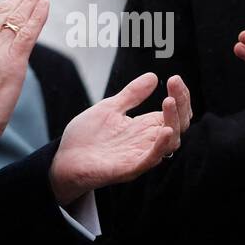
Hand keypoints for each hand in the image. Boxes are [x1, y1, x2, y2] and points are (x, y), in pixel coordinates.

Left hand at [48, 72, 190, 204]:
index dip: (180, 96)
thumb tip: (153, 76)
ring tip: (168, 100)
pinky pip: (151, 159)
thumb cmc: (86, 137)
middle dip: (181, 104)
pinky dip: (161, 146)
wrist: (64, 160)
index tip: (175, 78)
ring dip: (173, 121)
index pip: (174, 112)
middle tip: (174, 84)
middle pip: (178, 125)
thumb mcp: (110, 108)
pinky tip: (165, 130)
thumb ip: (131, 95)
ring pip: (170, 142)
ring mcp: (140, 156)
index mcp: (145, 127)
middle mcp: (147, 141)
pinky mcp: (129, 169)